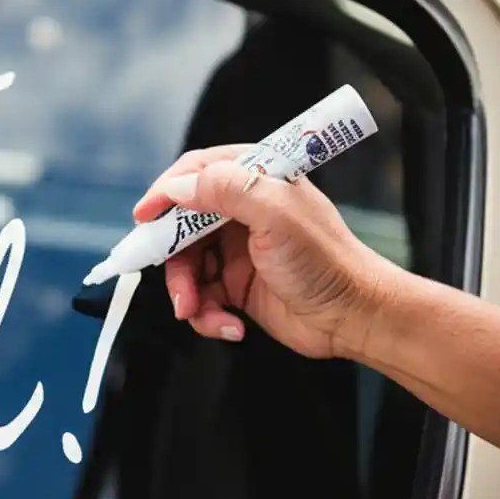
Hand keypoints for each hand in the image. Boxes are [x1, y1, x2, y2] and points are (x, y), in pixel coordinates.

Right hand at [132, 145, 400, 358]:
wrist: (355, 318)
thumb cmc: (327, 262)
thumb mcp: (276, 215)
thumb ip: (227, 190)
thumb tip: (177, 187)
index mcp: (255, 180)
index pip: (196, 172)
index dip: (165, 192)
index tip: (144, 217)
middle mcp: (242, 211)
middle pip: (181, 225)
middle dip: (172, 259)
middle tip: (174, 284)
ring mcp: (237, 249)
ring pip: (185, 265)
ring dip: (186, 294)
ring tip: (198, 313)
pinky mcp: (236, 285)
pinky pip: (200, 296)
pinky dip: (206, 314)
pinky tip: (229, 326)